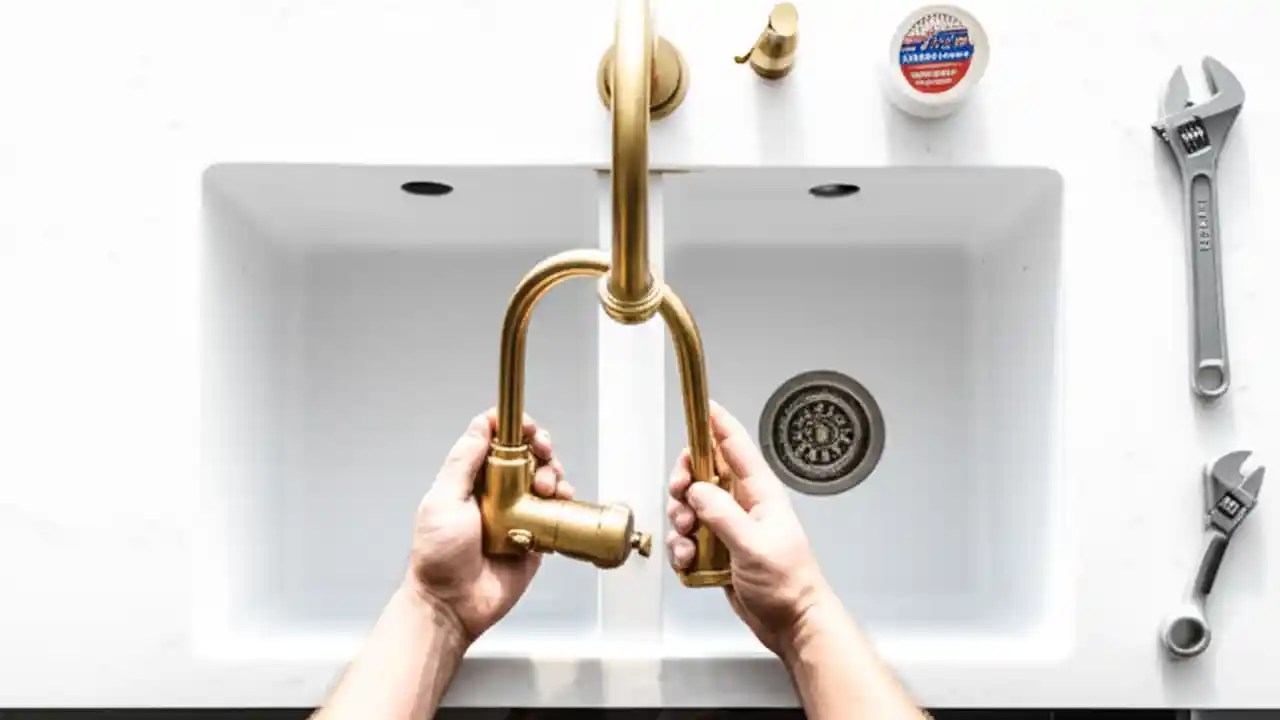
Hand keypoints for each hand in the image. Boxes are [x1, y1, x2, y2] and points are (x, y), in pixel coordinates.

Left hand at [404, 409, 573, 642]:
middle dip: (541, 447)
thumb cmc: (438, 557)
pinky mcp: (536, 537)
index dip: (515, 428)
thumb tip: (482, 424)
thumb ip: (463, 461)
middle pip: (529, 456)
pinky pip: (556, 512)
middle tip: (543, 451)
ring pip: (546, 480)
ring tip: (545, 487)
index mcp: (473, 479)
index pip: (498, 441)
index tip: (527, 427)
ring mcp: (518, 514)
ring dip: (553, 474)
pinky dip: (564, 501)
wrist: (452, 604)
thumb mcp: (443, 500)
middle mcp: (498, 493)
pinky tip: (559, 500)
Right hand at [666, 401, 834, 656]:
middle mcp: (742, 503)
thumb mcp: (754, 546)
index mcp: (759, 493)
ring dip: (680, 521)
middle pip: (701, 472)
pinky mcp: (717, 549)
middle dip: (684, 484)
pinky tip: (689, 561)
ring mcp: (729, 526)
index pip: (735, 446)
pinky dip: (681, 547)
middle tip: (682, 499)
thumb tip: (697, 491)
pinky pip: (687, 537)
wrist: (792, 622)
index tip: (701, 404)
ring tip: (689, 540)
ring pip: (689, 506)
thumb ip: (722, 515)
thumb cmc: (788, 584)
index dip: (716, 422)